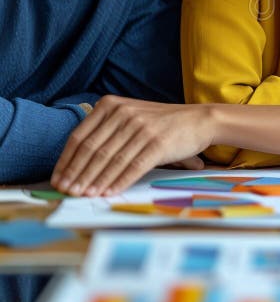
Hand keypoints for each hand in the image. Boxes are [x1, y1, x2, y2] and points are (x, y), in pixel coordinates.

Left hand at [51, 96, 215, 196]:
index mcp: (111, 105)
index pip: (80, 137)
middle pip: (92, 150)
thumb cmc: (161, 123)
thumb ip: (106, 130)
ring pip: (110, 160)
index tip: (58, 179)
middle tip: (66, 192)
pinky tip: (108, 192)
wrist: (199, 120)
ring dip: (94, 181)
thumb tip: (77, 164)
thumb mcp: (130, 115)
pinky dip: (118, 182)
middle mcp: (124, 113)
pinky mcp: (157, 143)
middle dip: (77, 175)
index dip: (66, 161)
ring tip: (83, 196)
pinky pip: (132, 167)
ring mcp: (141, 127)